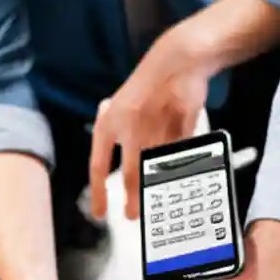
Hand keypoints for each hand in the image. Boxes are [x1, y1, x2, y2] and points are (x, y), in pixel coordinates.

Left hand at [89, 24, 212, 221]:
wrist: (175, 63)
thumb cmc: (148, 87)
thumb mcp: (122, 107)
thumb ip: (117, 135)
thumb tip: (113, 167)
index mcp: (109, 123)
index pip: (98, 166)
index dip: (99, 193)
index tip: (99, 213)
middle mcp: (130, 128)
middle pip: (131, 175)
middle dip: (132, 200)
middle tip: (132, 216)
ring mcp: (157, 129)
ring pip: (155, 169)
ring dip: (156, 188)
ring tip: (158, 201)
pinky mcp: (180, 129)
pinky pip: (178, 158)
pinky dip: (177, 170)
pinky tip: (178, 178)